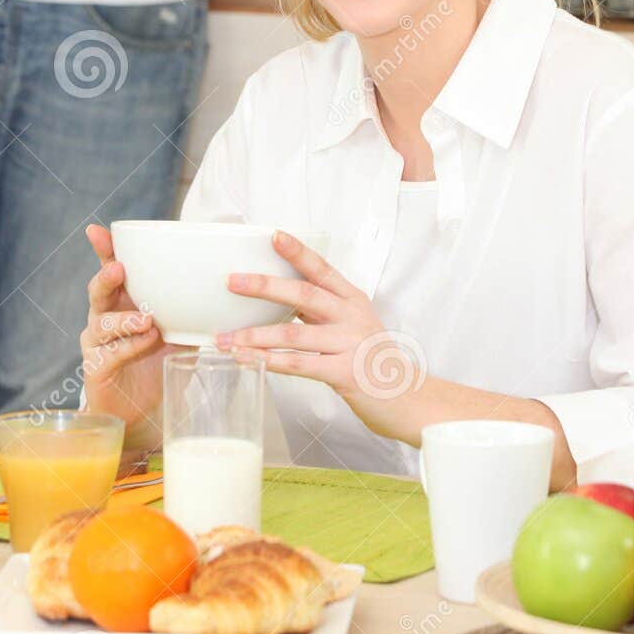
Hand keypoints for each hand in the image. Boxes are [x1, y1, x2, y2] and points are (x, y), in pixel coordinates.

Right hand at [79, 223, 175, 442]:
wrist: (146, 412)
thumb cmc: (159, 364)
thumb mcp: (180, 331)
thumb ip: (192, 308)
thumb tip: (224, 280)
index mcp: (123, 302)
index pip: (110, 270)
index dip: (104, 250)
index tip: (96, 231)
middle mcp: (104, 319)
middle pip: (97, 292)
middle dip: (106, 278)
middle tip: (120, 269)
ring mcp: (98, 346)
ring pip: (101, 324)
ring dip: (124, 319)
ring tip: (147, 319)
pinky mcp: (97, 371)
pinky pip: (110, 355)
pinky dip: (129, 346)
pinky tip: (147, 342)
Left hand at [217, 231, 426, 442]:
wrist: (408, 397)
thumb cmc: (374, 359)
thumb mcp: (354, 324)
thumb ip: (323, 309)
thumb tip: (280, 296)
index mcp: (352, 299)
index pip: (322, 268)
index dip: (298, 251)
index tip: (273, 236)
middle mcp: (351, 317)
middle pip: (304, 294)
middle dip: (265, 286)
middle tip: (233, 281)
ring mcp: (348, 344)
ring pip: (294, 334)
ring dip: (255, 335)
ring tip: (226, 338)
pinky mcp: (343, 373)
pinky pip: (298, 365)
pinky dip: (268, 362)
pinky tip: (246, 361)